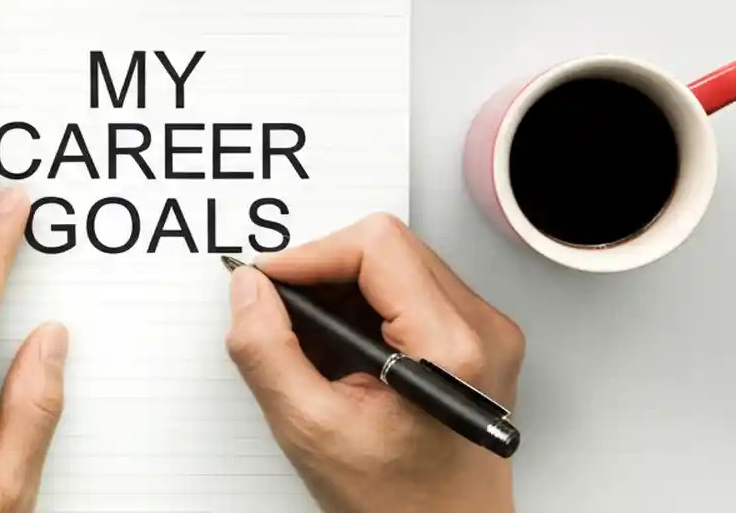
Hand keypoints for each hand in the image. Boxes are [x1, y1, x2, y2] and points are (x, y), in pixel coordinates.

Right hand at [226, 214, 524, 512]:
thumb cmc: (399, 504)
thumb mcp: (312, 431)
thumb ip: (268, 352)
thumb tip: (250, 292)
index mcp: (450, 348)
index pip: (376, 247)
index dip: (311, 255)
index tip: (269, 282)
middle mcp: (482, 330)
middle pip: (389, 247)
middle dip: (324, 269)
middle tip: (281, 309)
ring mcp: (485, 333)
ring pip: (399, 261)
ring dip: (343, 285)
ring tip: (312, 336)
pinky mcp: (478, 339)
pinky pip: (413, 287)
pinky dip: (366, 303)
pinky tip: (343, 344)